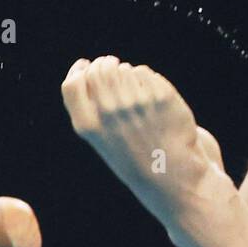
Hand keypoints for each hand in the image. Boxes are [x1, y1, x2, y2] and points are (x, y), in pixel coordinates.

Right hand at [60, 57, 231, 246]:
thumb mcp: (105, 140)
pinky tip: (153, 101)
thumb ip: (92, 106)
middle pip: (100, 70)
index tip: (87, 66)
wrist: (174, 181)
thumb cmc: (136, 160)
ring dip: (128, 75)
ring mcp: (136, 103)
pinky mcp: (160, 97)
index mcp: (90, 126)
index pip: (74, 83)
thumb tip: (90, 67)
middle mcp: (110, 111)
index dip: (80, 70)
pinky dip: (148, 82)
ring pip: (125, 70)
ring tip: (136, 96)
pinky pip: (146, 74)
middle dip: (106, 65)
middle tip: (113, 66)